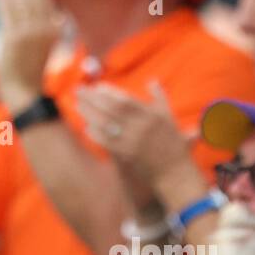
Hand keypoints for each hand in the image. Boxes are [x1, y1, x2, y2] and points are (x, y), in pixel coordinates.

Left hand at [0, 0, 63, 114]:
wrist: (24, 91)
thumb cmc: (32, 69)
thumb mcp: (48, 48)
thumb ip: (52, 30)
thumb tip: (60, 15)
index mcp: (55, 32)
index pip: (47, 2)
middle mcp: (45, 31)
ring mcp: (29, 35)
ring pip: (20, 2)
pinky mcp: (13, 38)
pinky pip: (6, 12)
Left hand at [76, 82, 196, 186]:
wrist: (176, 173)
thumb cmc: (173, 144)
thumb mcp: (170, 118)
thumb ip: (160, 98)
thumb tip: (152, 81)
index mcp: (152, 116)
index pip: (124, 100)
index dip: (108, 92)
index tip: (97, 87)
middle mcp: (142, 128)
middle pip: (110, 109)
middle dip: (92, 98)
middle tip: (79, 90)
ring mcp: (133, 142)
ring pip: (105, 124)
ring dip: (88, 113)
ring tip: (78, 105)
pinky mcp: (127, 155)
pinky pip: (106, 142)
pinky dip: (95, 133)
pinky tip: (87, 127)